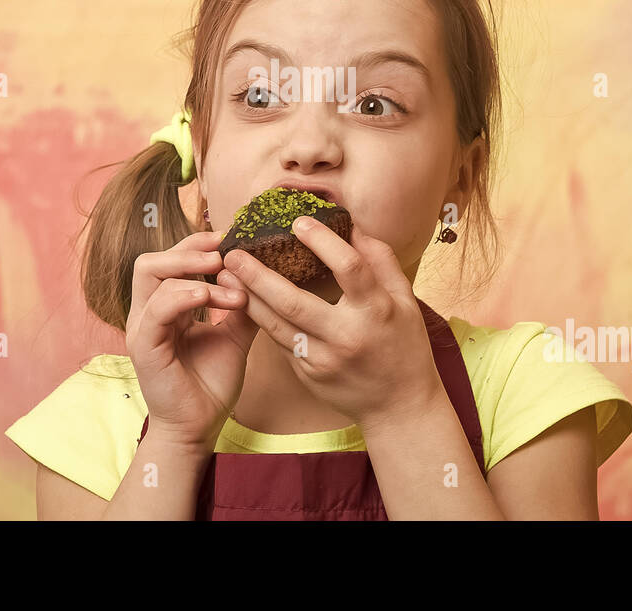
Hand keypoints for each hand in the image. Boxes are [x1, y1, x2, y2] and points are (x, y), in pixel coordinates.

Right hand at [126, 230, 259, 450]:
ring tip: (226, 278)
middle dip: (190, 247)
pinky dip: (184, 294)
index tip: (232, 239)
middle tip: (224, 251)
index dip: (199, 244)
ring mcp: (142, 327)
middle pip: (153, 259)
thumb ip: (242, 305)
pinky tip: (208, 295)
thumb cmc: (210, 384)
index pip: (171, 260)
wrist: (199, 427)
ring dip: (192, 268)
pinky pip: (158, 307)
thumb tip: (258, 273)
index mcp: (166, 307)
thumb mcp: (235, 335)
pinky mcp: (143, 345)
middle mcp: (149, 312)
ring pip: (150, 273)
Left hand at [216, 219, 443, 430]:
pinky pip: (281, 341)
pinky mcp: (308, 374)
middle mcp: (347, 336)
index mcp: (376, 311)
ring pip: (276, 325)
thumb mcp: (405, 300)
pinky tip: (243, 301)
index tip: (298, 222)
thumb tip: (353, 226)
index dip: (323, 242)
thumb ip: (381, 261)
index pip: (349, 268)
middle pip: (294, 301)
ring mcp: (324, 359)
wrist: (398, 408)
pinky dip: (261, 319)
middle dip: (258, 275)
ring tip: (226, 274)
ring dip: (248, 298)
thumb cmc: (404, 347)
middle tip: (234, 253)